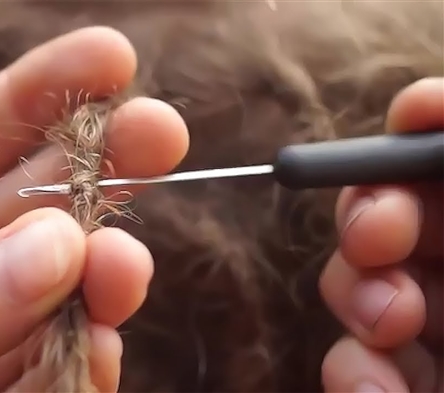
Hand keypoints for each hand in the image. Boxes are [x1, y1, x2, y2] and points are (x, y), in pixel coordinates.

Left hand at [0, 27, 189, 391]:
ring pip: (51, 299)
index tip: (112, 58)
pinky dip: (79, 363)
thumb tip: (54, 251)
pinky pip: (49, 380)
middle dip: (94, 168)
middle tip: (163, 133)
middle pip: (23, 213)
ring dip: (97, 277)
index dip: (33, 96)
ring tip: (123, 268)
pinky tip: (96, 344)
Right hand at [320, 77, 442, 392]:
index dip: (433, 129)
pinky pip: (350, 365)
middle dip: (374, 208)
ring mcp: (428, 336)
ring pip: (359, 285)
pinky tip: (375, 387)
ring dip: (358, 294)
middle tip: (378, 233)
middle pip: (396, 212)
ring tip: (387, 322)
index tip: (417, 114)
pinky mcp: (389, 387)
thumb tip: (434, 119)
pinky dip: (352, 373)